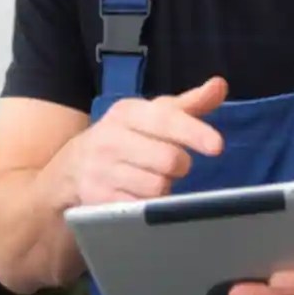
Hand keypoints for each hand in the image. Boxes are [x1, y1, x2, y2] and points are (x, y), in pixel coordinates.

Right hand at [68, 76, 226, 204]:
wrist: (73, 166)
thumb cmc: (126, 136)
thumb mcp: (152, 115)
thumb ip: (189, 103)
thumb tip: (220, 85)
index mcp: (127, 112)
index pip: (165, 120)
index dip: (193, 133)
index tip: (217, 146)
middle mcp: (111, 139)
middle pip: (168, 160)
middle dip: (180, 165)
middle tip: (174, 163)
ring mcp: (102, 172)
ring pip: (157, 187)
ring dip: (165, 187)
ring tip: (153, 177)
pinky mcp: (99, 201)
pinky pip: (141, 209)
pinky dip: (150, 207)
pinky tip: (142, 195)